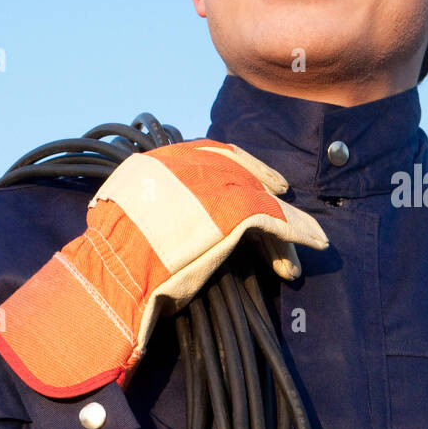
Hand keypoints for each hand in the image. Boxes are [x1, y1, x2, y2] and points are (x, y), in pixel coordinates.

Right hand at [0, 139, 327, 397]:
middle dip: (265, 184)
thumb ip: (151, 203)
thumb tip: (163, 212)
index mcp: (157, 161)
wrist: (112, 276)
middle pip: (239, 170)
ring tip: (308, 240)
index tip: (254, 177)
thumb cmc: (111, 261)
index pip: (208, 152)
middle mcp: (187, 164)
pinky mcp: (235, 213)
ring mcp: (212, 186)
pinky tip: (316, 242)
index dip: (235, 164)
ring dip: (287, 220)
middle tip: (284, 194)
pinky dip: (299, 232)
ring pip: (260, 197)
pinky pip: (276, 220)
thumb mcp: (125, 215)